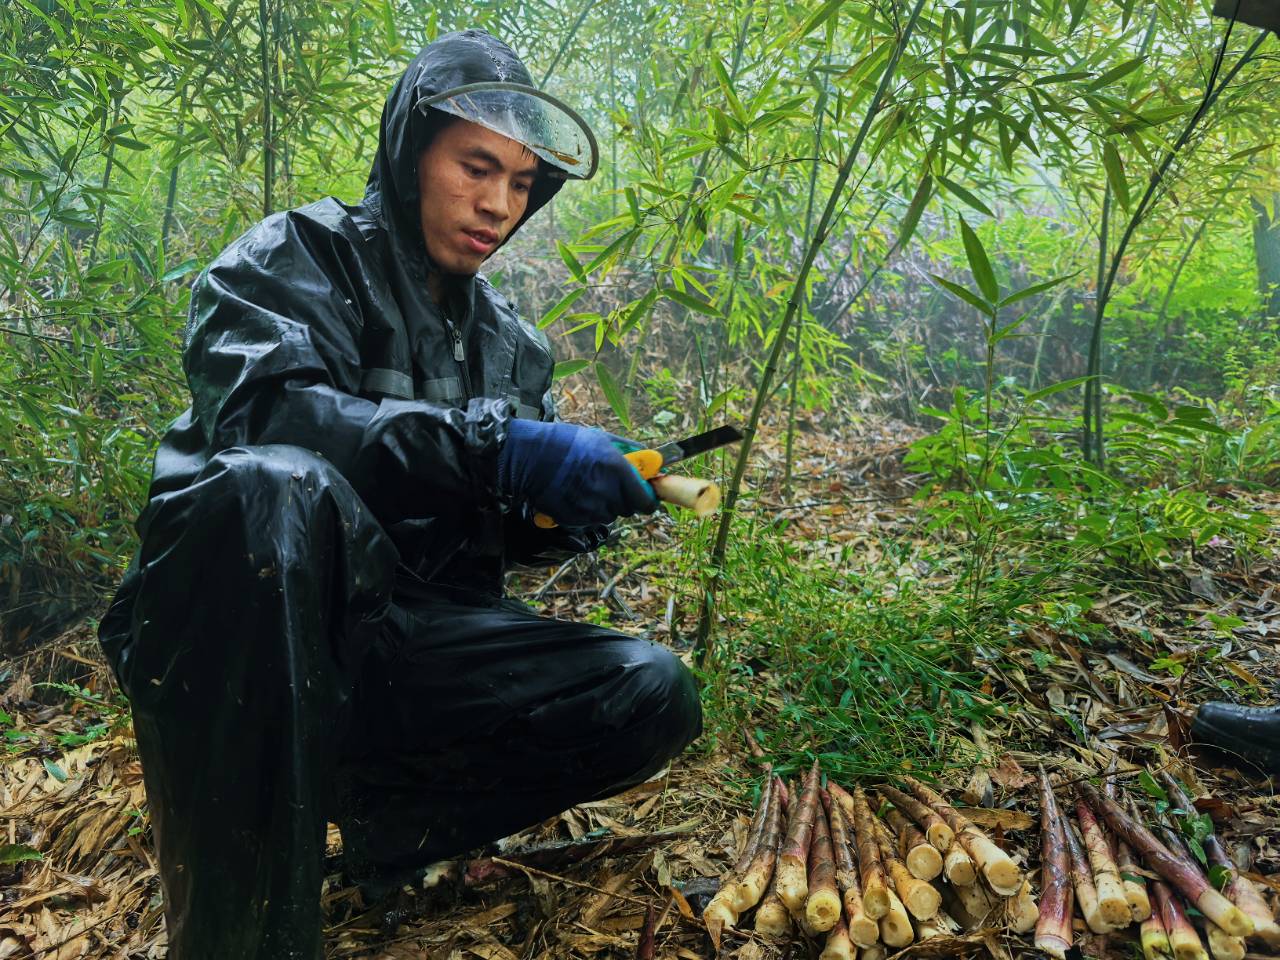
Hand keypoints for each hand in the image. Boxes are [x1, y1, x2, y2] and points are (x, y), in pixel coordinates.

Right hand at [499, 420, 658, 525]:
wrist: (529, 458)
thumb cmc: (565, 443)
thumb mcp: (601, 438)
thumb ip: (628, 450)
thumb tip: (651, 457)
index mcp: (616, 469)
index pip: (646, 501)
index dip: (647, 499)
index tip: (644, 495)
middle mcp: (606, 493)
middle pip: (629, 510)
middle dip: (624, 499)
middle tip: (612, 486)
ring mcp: (589, 509)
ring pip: (609, 516)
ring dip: (605, 506)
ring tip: (588, 488)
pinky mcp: (574, 520)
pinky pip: (590, 520)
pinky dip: (587, 511)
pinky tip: (575, 495)